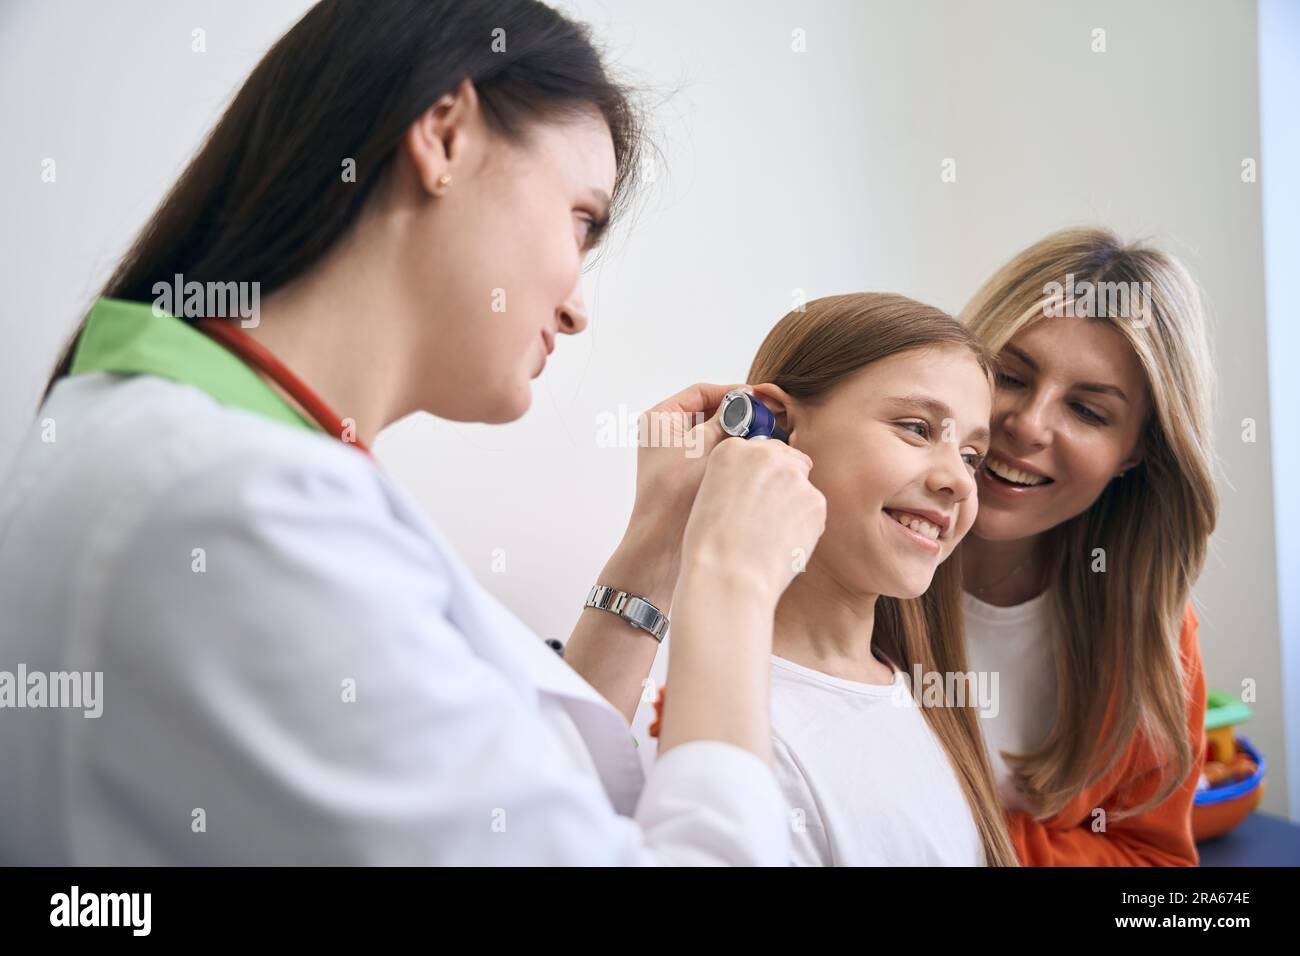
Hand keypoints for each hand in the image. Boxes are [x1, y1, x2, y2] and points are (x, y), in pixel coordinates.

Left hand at [623, 381, 749, 557]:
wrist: (662, 542)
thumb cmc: (674, 493)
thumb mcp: (704, 447)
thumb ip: (727, 420)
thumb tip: (749, 402)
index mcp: (659, 419)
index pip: (700, 393)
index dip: (730, 392)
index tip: (757, 397)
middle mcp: (665, 434)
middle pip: (708, 413)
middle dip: (737, 414)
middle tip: (765, 416)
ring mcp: (676, 455)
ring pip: (714, 435)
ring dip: (737, 435)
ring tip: (763, 436)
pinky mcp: (688, 475)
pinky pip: (714, 455)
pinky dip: (733, 454)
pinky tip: (753, 458)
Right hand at [679, 436, 825, 605]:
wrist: (728, 574)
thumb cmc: (709, 546)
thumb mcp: (709, 496)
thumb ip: (737, 479)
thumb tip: (762, 487)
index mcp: (732, 450)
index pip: (762, 450)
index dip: (763, 475)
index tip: (758, 493)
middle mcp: (765, 455)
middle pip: (790, 461)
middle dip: (785, 484)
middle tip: (770, 516)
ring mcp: (793, 476)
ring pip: (803, 489)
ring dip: (795, 507)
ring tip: (773, 536)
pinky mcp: (815, 500)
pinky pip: (814, 512)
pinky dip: (805, 528)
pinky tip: (784, 544)